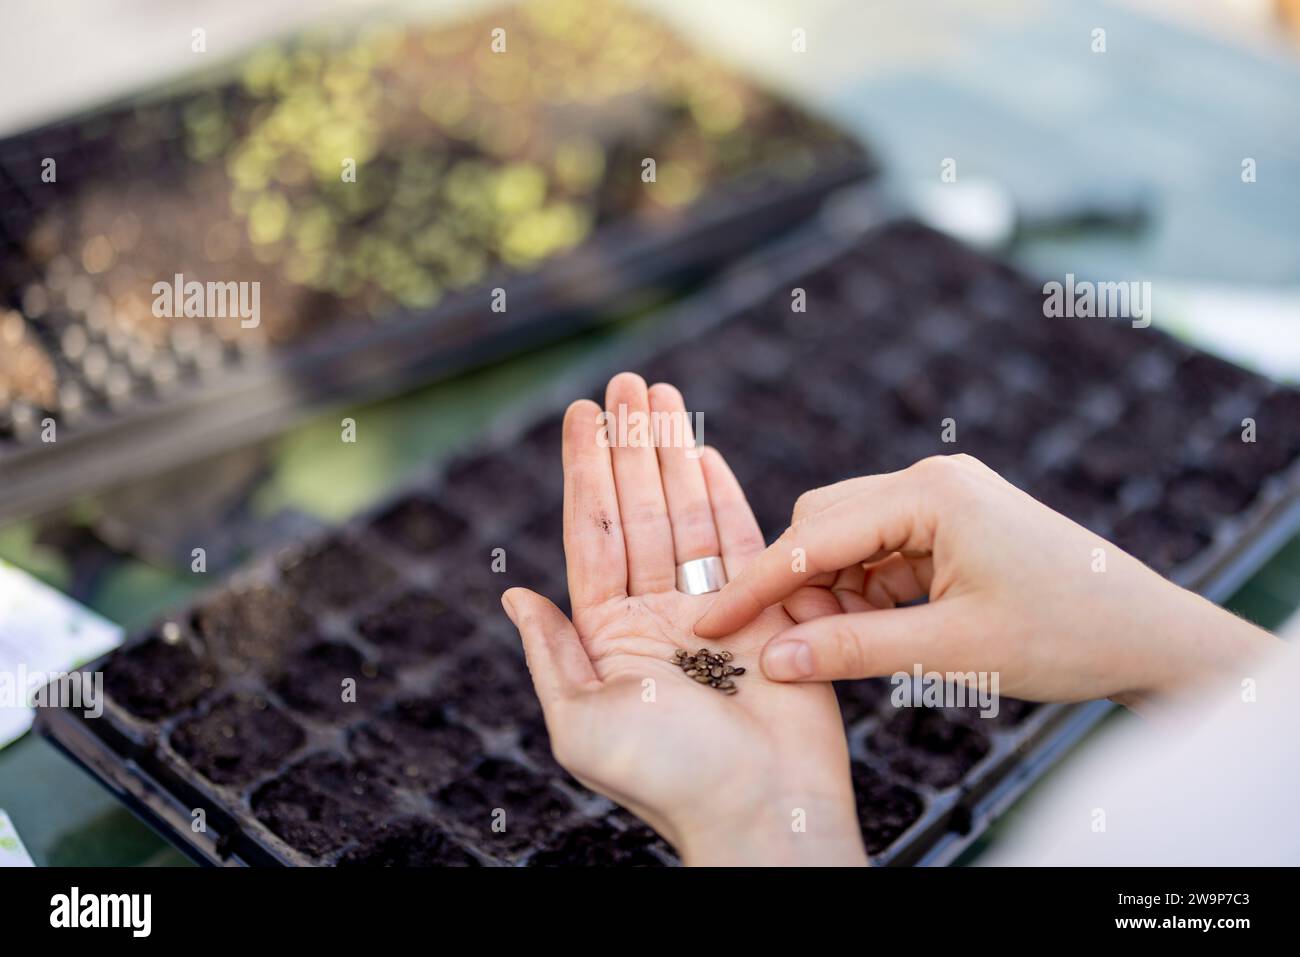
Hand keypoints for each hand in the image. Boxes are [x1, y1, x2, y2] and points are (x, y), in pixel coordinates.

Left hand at [503, 374, 864, 864]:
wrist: (763, 810)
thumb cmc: (670, 779)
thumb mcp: (582, 725)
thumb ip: (554, 656)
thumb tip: (514, 597)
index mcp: (609, 636)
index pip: (593, 535)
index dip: (587, 471)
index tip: (582, 412)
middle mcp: (657, 613)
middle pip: (639, 510)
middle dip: (631, 444)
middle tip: (627, 380)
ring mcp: (713, 606)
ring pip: (686, 513)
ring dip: (672, 453)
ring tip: (661, 392)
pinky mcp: (766, 605)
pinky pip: (740, 537)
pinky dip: (723, 491)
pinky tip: (704, 449)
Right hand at [695, 454, 1277, 709]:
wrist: (1152, 636)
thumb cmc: (1065, 635)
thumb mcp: (952, 650)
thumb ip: (853, 650)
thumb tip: (772, 661)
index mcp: (929, 493)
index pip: (813, 536)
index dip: (755, 586)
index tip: (706, 622)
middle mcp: (932, 481)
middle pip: (823, 523)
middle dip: (796, 584)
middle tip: (786, 648)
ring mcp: (945, 500)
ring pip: (850, 540)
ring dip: (832, 592)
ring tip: (841, 647)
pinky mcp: (955, 526)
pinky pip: (883, 554)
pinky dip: (866, 593)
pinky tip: (875, 631)